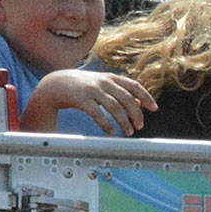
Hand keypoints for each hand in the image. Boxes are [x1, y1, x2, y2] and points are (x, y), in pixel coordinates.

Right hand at [22, 69, 157, 135]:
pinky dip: (107, 125)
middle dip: (136, 114)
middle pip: (127, 98)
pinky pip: (97, 114)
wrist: (56, 83)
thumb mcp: (103, 85)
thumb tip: (140, 103)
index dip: (146, 96)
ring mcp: (92, 90)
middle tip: (140, 126)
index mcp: (111, 78)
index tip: (154, 109)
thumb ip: (121, 92)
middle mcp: (104, 82)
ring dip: (124, 122)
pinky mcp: (81, 99)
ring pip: (114, 107)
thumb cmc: (84, 86)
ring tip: (129, 132)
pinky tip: (112, 133)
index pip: (134, 86)